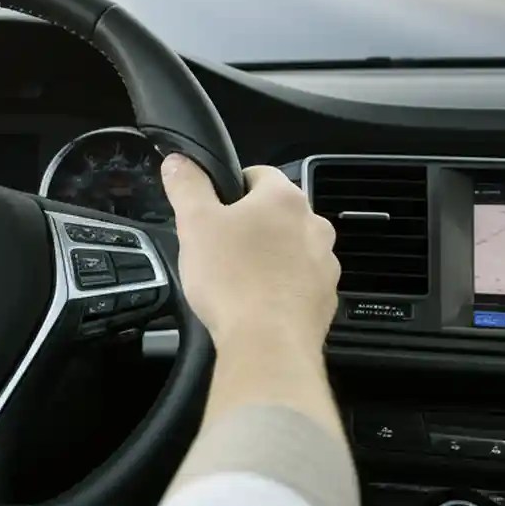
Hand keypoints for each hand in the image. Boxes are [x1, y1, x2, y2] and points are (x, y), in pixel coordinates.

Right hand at [160, 153, 338, 353]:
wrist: (268, 343)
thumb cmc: (231, 279)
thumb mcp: (195, 225)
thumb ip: (187, 186)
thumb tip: (179, 161)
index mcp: (284, 198)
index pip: (257, 174)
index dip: (229, 190)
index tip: (211, 213)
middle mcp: (314, 224)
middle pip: (275, 214)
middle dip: (249, 226)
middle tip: (219, 248)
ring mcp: (325, 262)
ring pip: (290, 248)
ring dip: (268, 256)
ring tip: (237, 279)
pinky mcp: (326, 297)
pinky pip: (299, 282)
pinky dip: (280, 287)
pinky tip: (256, 302)